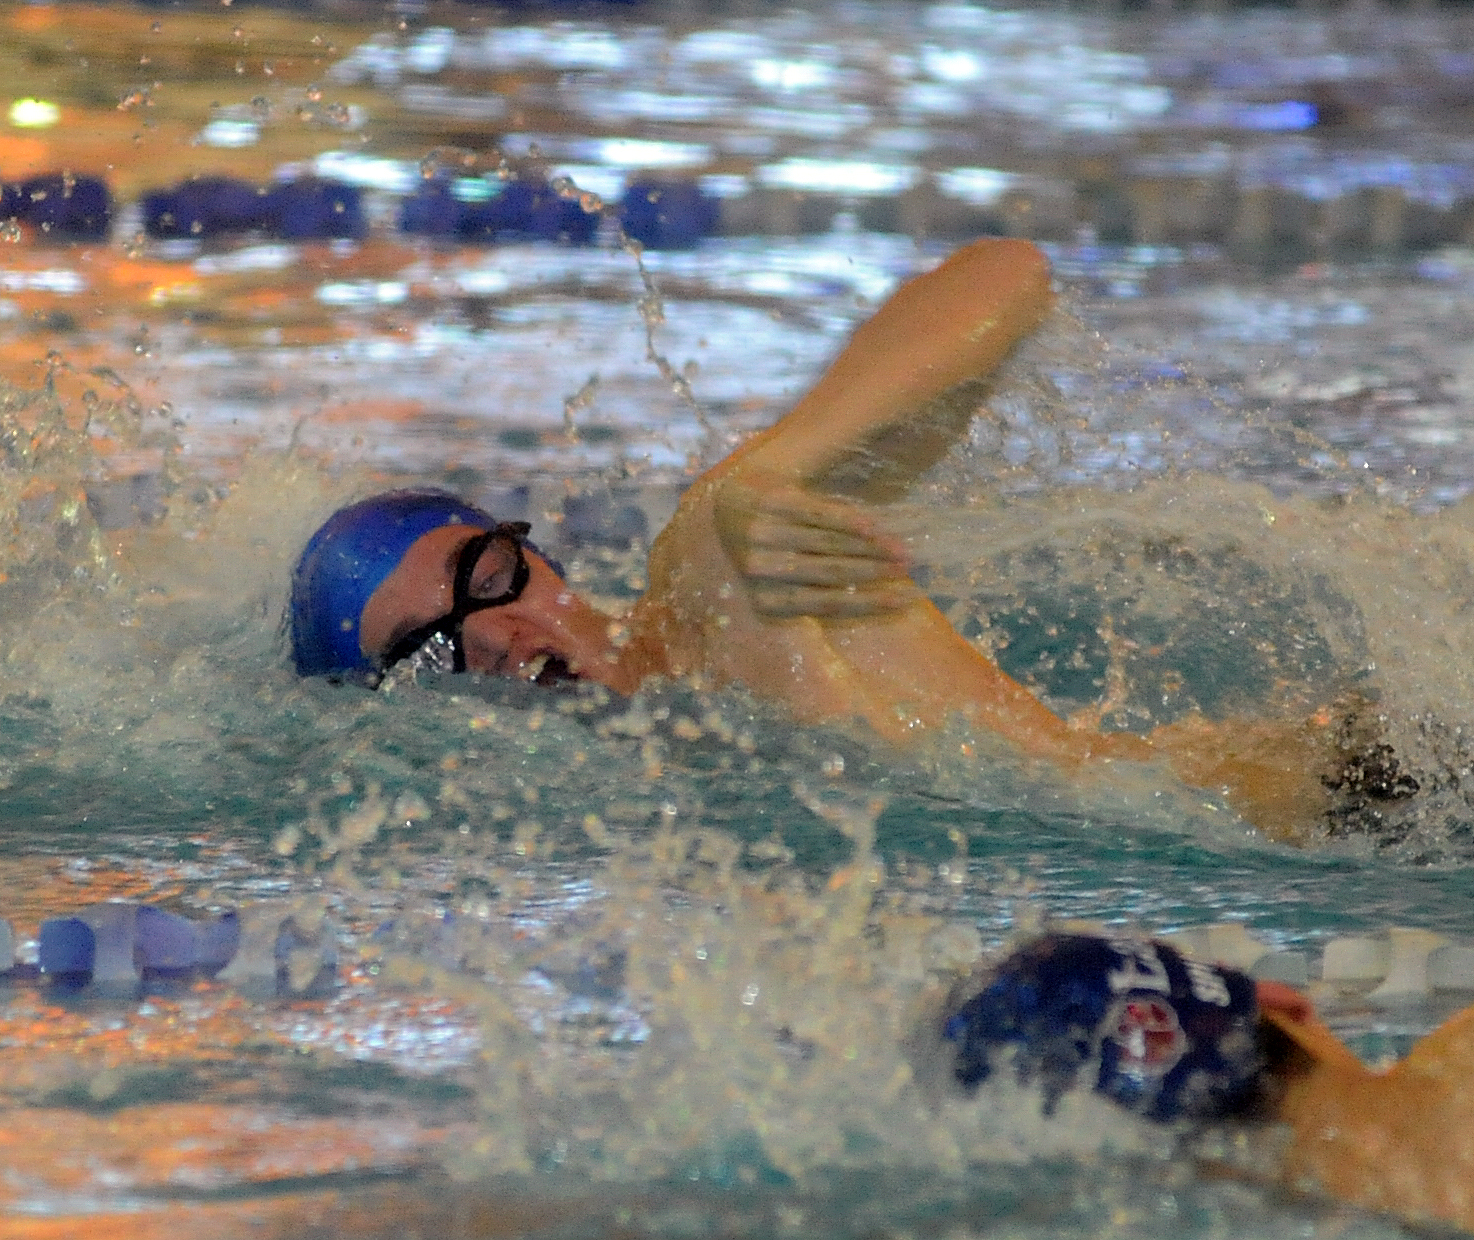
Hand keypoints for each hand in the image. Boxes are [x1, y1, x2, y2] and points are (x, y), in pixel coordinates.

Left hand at [713, 470, 917, 618]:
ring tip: (900, 550)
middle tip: (909, 570)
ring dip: (869, 548)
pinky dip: (847, 521)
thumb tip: (882, 601)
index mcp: (765, 601)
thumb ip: (820, 592)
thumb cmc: (772, 552)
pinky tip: (874, 527)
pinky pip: (817, 514)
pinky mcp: (770, 503)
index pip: (826, 606)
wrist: (733, 503)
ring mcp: (762, 534)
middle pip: (829, 573)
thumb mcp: (785, 581)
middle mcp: (760, 569)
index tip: (904, 601)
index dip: (868, 604)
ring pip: (827, 544)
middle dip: (874, 572)